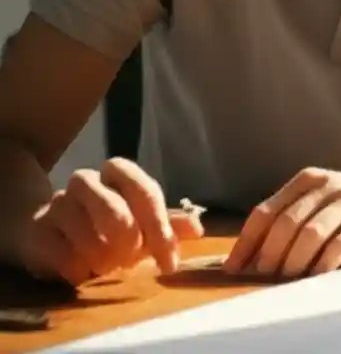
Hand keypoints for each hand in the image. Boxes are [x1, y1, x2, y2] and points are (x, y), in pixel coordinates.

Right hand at [18, 158, 203, 284]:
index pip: (145, 191)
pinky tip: (82, 272)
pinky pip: (61, 253)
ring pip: (87, 234)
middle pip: (115, 210)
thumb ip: (168, 225)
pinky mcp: (38, 228)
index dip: (159, 228)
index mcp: (118, 173)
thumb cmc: (106, 227)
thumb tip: (196, 228)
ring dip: (102, 259)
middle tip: (131, 261)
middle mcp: (86, 181)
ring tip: (106, 266)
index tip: (169, 263)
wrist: (51, 232)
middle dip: (129, 243)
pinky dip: (78, 269)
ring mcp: (58, 202)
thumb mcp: (142, 224)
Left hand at [224, 168, 340, 278]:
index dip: (246, 243)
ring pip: (309, 233)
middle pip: (284, 223)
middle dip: (267, 255)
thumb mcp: (328, 205)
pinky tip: (316, 279)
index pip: (264, 211)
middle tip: (261, 279)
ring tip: (285, 281)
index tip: (233, 270)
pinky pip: (340, 244)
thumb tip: (252, 256)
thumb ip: (296, 219)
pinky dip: (323, 264)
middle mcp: (328, 183)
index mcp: (310, 179)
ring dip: (293, 263)